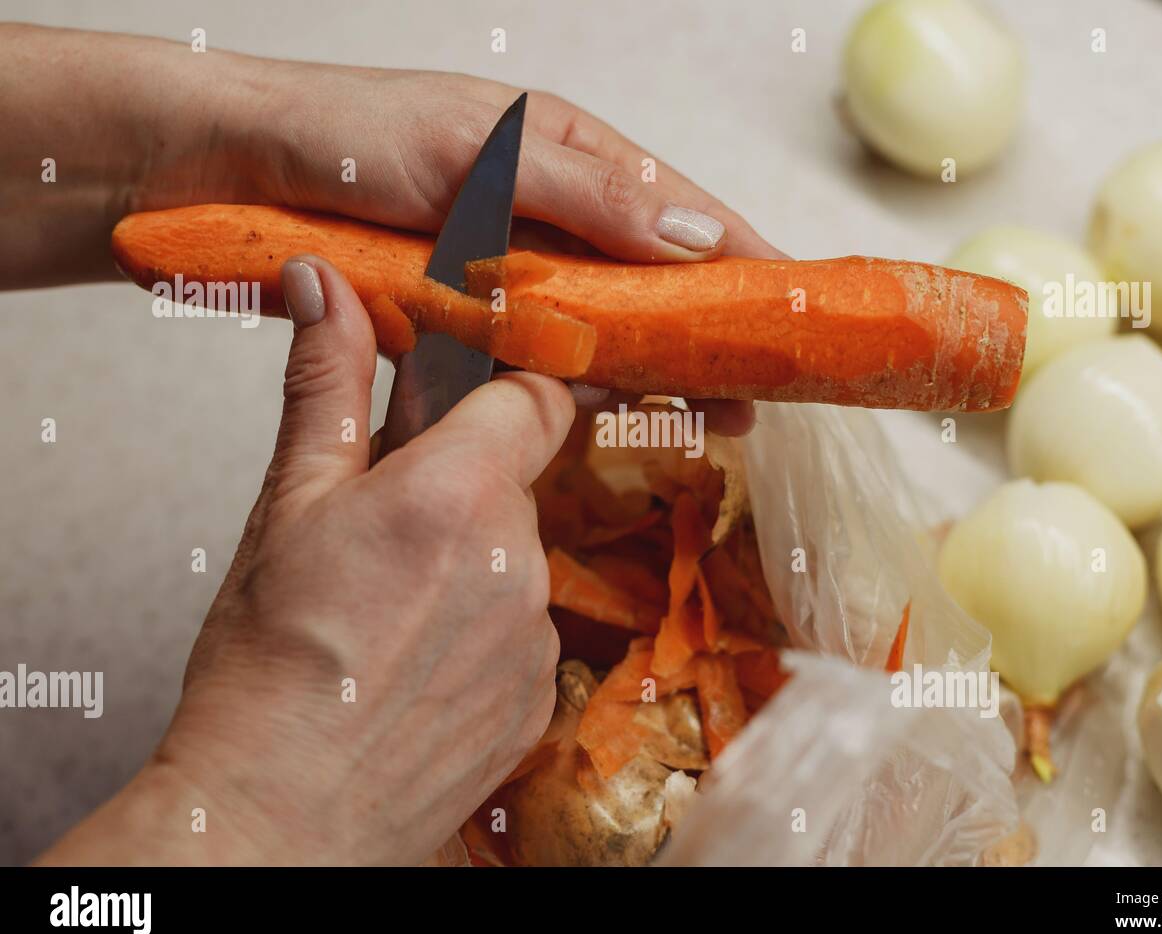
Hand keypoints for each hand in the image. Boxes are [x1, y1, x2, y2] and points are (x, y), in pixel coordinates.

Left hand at [1, 25, 773, 432]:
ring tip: (709, 418)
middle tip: (759, 388)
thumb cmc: (343, 140)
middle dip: (707, 331)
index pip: (675, 209)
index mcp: (561, 151)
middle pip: (649, 279)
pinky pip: (535, 356)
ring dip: (653, 369)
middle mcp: (542, 210)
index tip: (794, 305)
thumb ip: (588, 193)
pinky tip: (614, 418)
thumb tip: (699, 237)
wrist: (219, 171)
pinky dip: (575, 385)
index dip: (739, 258)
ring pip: (600, 325)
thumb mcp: (477, 148)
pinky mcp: (459, 313)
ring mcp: (501, 265)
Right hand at [38, 256, 571, 864]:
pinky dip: (482, 636)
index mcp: (457, 492)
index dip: (509, 393)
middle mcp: (518, 560)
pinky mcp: (541, 698)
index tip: (473, 408)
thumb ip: (326, 385)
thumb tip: (323, 286)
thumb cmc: (268, 663)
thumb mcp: (287, 504)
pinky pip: (524, 635)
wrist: (279, 810)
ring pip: (519, 563)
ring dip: (470, 568)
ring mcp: (538, 636)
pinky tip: (415, 665)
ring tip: (390, 615)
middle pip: (519, 486)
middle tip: (387, 534)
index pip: (539, 397)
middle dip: (464, 492)